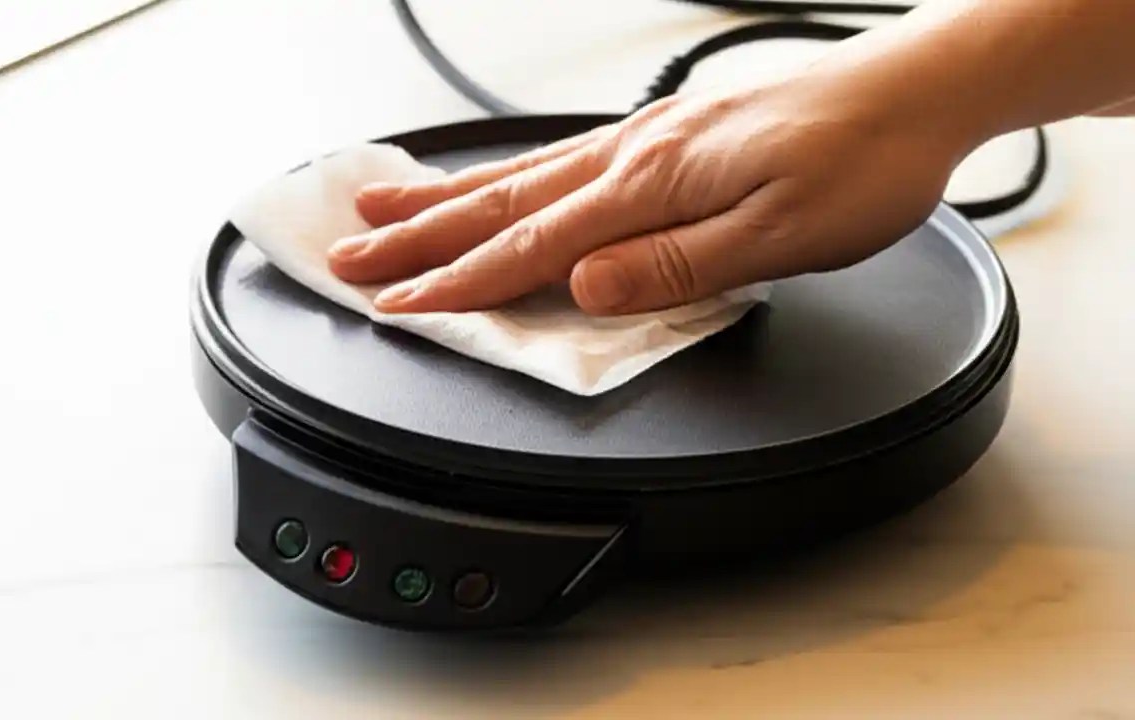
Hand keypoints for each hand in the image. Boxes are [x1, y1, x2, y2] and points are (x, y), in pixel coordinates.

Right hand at [327, 66, 973, 315]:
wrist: (913, 92)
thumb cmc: (861, 162)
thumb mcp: (779, 236)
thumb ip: (674, 267)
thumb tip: (587, 287)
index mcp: (652, 185)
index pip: (532, 248)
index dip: (458, 285)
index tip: (398, 306)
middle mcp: (632, 155)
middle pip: (502, 205)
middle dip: (419, 239)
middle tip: (350, 255)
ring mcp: (642, 140)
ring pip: (521, 176)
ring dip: (444, 199)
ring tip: (384, 208)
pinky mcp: (661, 136)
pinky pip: (558, 161)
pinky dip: (504, 177)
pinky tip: (490, 183)